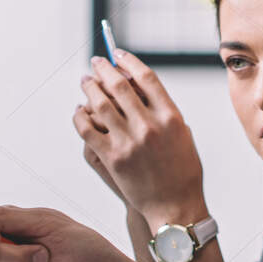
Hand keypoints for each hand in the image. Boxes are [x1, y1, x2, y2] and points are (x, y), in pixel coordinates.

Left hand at [72, 51, 206, 225]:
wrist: (175, 207)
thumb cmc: (182, 172)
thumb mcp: (183, 135)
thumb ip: (164, 111)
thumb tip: (139, 87)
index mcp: (171, 116)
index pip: (146, 78)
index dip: (129, 62)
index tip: (118, 54)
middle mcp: (150, 126)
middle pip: (120, 86)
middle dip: (104, 69)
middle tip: (95, 63)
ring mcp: (129, 142)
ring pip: (100, 104)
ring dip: (89, 88)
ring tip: (85, 82)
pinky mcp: (112, 158)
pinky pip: (88, 129)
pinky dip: (80, 116)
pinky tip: (79, 111)